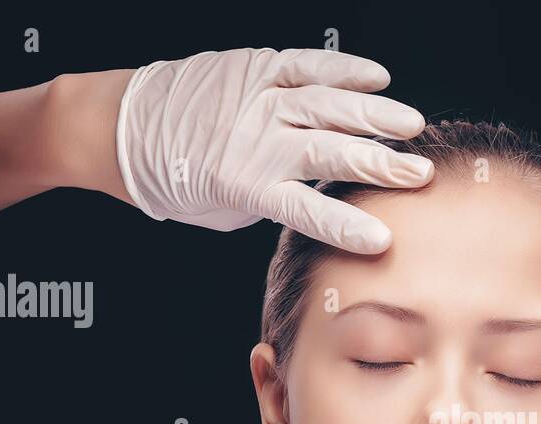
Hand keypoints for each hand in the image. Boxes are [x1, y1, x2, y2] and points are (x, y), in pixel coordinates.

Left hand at [115, 47, 433, 249]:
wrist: (122, 126)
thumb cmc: (172, 176)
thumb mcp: (222, 208)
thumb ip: (271, 201)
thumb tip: (316, 200)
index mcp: (245, 184)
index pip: (306, 210)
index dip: (345, 227)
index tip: (380, 241)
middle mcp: (256, 138)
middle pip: (329, 153)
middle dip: (379, 166)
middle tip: (419, 176)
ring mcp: (258, 99)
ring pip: (327, 106)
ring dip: (374, 116)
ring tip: (412, 127)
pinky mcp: (254, 68)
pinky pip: (305, 65)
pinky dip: (342, 69)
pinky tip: (377, 77)